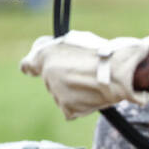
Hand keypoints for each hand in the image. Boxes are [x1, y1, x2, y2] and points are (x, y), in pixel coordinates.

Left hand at [19, 29, 148, 119]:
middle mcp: (47, 73)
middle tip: (84, 73)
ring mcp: (56, 92)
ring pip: (61, 95)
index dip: (31, 67)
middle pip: (50, 80)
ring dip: (73, 92)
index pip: (28, 65)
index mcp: (47, 54)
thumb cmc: (105, 51)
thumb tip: (49, 51)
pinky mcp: (67, 108)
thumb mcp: (78, 39)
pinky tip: (92, 96)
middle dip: (64, 78)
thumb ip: (60, 48)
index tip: (31, 71)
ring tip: (93, 83)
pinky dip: (80, 105)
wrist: (120, 71)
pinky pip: (70, 109)